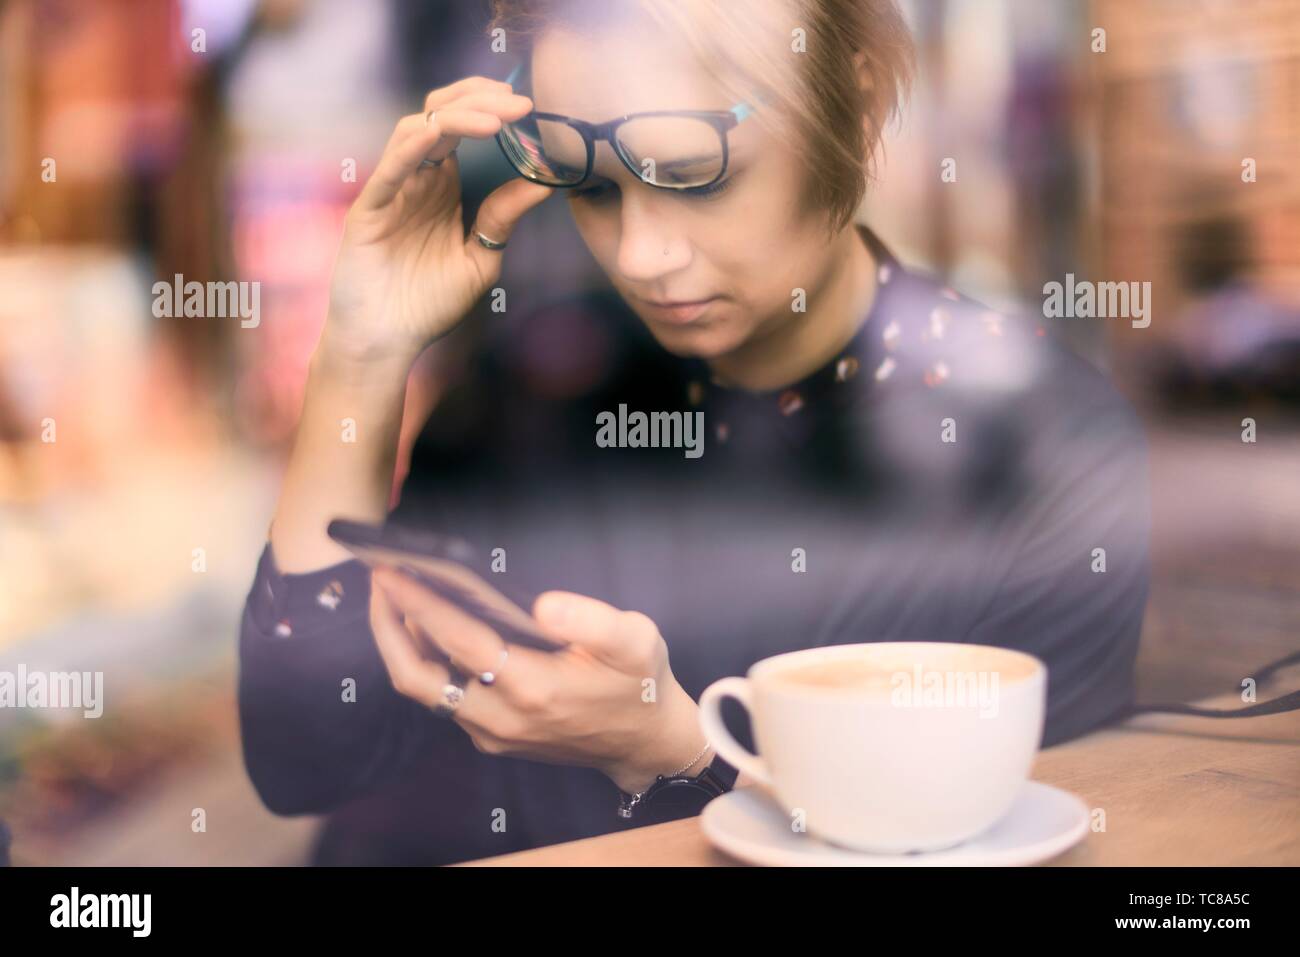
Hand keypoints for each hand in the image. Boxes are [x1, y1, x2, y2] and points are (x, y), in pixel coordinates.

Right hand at [323, 77, 553, 366]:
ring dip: (457, 116)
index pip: (464, 125)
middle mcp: (416, 179)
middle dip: (481, 100)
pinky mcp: (369, 209)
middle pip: (441, 114)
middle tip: (520, 103)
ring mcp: (391, 190)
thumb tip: (543, 182)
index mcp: (442, 185)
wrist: (387, 342)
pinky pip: (389, 168)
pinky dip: (412, 145)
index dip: (492, 107)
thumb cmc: (427, 305)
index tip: (530, 107)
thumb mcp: (480, 260)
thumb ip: (503, 219)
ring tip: (496, 119)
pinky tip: (438, 133)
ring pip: (417, 129)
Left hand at [368, 566, 708, 793]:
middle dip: (388, 627)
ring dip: (400, 644)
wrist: (644, 743)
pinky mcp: (491, 737)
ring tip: (392, 595)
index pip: (460, 642)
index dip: (420, 605)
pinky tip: (427, 625)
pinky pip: (442, 699)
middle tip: (378, 580)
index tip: (391, 571)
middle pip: (418, 677)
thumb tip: (542, 603)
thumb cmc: (639, 683)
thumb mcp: (637, 642)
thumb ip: (593, 620)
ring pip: (424, 691)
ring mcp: (492, 732)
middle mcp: (504, 716)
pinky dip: (425, 660)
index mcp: (536, 688)